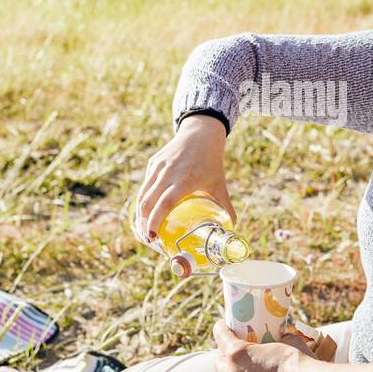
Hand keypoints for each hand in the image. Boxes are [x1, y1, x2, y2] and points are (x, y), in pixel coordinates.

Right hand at [136, 113, 230, 239]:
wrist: (201, 133)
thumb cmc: (211, 161)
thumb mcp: (219, 184)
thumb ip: (225, 206)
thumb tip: (232, 226)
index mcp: (184, 180)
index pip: (164, 204)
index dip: (155, 222)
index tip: (153, 237)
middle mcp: (168, 173)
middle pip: (148, 202)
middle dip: (144, 223)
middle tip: (149, 239)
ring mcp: (158, 167)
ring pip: (142, 194)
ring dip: (140, 213)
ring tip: (144, 228)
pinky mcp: (153, 162)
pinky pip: (145, 185)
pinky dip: (143, 200)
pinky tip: (147, 211)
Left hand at [213, 320, 305, 371]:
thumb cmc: (297, 363)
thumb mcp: (288, 340)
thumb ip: (280, 337)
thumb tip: (283, 336)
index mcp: (237, 354)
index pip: (221, 336)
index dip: (221, 328)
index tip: (224, 325)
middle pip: (219, 361)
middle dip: (224, 353)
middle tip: (235, 346)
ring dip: (237, 371)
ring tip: (251, 366)